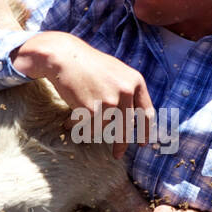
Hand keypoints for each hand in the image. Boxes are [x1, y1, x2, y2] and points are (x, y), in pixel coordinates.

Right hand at [12, 32, 153, 158]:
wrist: (65, 57)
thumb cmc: (89, 65)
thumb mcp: (117, 73)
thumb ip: (128, 91)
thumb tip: (135, 119)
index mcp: (135, 82)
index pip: (146, 112)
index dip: (145, 130)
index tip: (142, 144)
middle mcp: (126, 91)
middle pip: (127, 126)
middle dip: (121, 144)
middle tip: (117, 155)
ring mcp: (110, 101)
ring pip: (104, 128)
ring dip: (90, 129)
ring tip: (78, 119)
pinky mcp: (93, 109)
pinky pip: (88, 127)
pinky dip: (77, 127)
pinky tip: (69, 122)